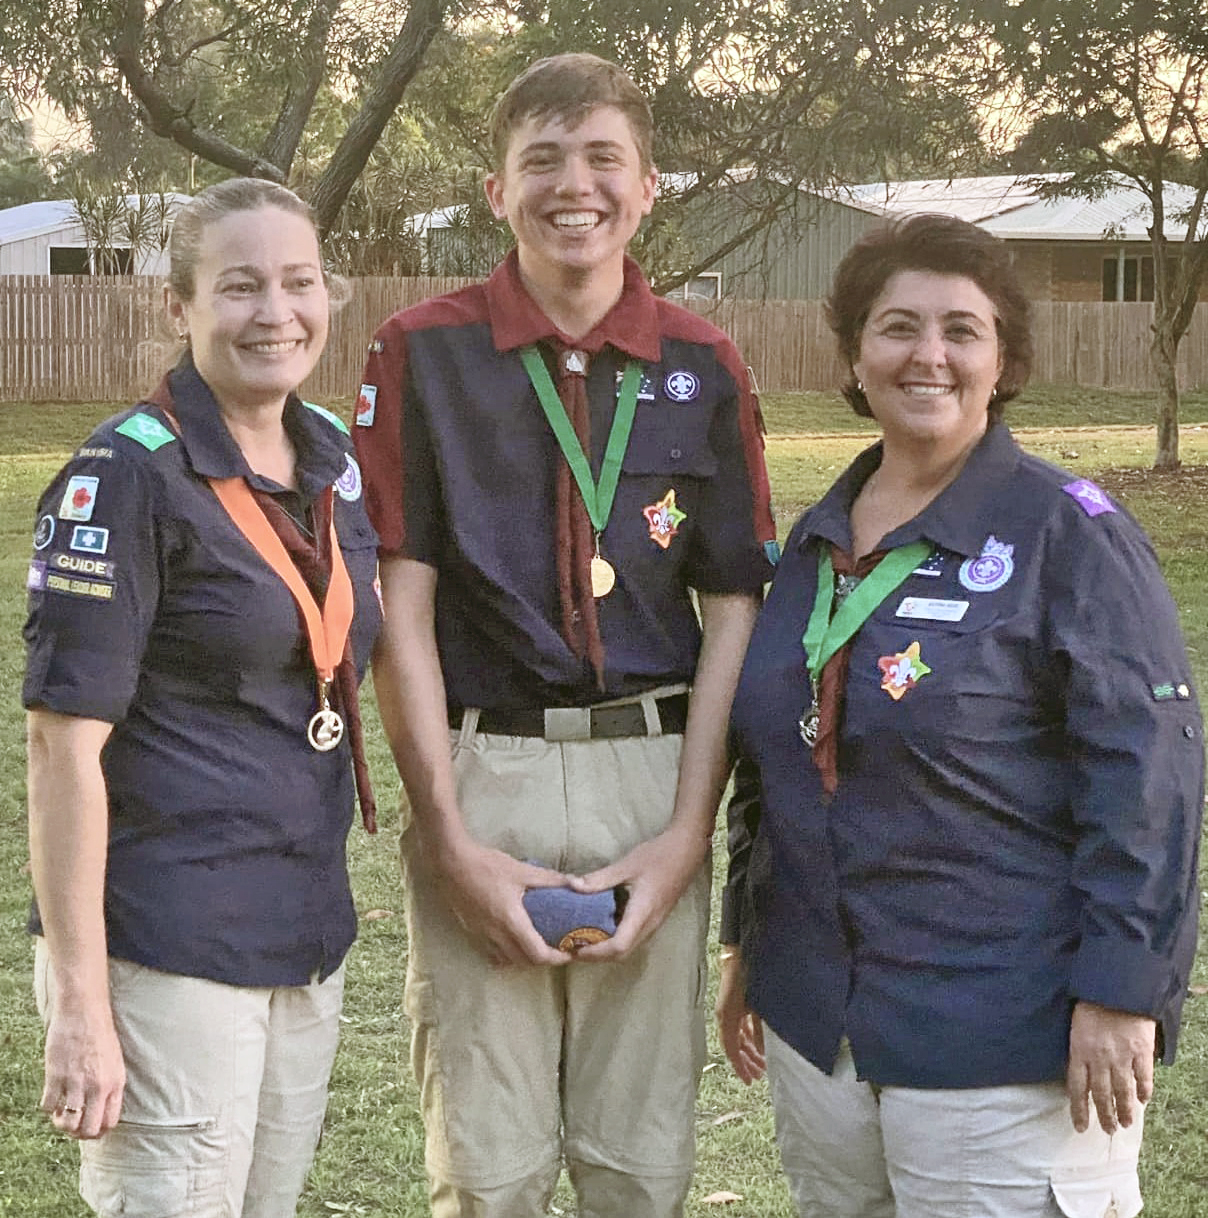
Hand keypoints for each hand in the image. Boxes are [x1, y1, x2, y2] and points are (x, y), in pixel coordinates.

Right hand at [40, 1002, 125, 1139]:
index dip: (98, 1131)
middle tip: (73, 1125)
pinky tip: (52, 1097)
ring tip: (62, 1113)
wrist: (84, 1012)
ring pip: (68, 1124)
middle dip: (79, 1134)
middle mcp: (98, 1087)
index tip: (89, 1126)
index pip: (110, 1122)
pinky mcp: (56, 1076)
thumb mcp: (114, 1062)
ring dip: (62, 1124)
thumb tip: (101, 1110)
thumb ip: (109, 1086)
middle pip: (89, 1130)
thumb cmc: (100, 1035)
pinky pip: (49, 1107)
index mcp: (116, 1083)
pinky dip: (48, 1108)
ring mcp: (76, 1083)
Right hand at [425, 832, 574, 966]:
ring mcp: (481, 936)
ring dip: (525, 959)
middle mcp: (496, 935)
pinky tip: (511, 942)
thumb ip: (551, 879)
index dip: (556, 958)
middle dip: (544, 960)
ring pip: (507, 960)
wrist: (450, 864)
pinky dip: (506, 955)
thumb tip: (577, 883)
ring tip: (537, 945)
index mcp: (511, 922)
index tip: (569, 952)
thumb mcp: (522, 870)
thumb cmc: (487, 865)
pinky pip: (492, 953)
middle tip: (557, 948)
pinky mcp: (471, 932)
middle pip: (525, 962)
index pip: (537, 955)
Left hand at [567, 822, 708, 960]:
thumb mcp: (626, 865)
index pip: (619, 946)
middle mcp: (649, 925)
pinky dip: (614, 939)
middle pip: (621, 954)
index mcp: (642, 913)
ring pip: (627, 948)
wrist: (687, 851)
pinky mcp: (653, 919)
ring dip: (605, 949)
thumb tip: (572, 886)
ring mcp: (653, 924)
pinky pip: (632, 937)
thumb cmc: (659, 856)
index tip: (575, 948)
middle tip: (573, 946)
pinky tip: (600, 926)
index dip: (595, 952)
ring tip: (582, 939)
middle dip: (596, 956)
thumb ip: (600, 879)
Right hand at [716, 947, 764, 1083]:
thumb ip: (760, 1031)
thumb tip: (763, 1052)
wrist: (744, 948)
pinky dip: (749, 1036)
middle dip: (746, 1061)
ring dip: (749, 1050)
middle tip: (759, 1075)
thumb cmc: (750, 976)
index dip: (740, 1067)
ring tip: (762, 1063)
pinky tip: (759, 1043)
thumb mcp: (758, 1007)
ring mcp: (730, 1008)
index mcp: (727, 1017)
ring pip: (738, 1036)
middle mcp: (725, 1015)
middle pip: (734, 1045)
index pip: (731, 1049)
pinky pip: (740, 1025)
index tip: (749, 1081)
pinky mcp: (735, 1001)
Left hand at [1066, 1000, 1155, 1133]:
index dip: (1079, 1109)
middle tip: (1109, 1129)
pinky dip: (1144, 1091)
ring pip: (1123, 1091)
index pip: (1076, 1088)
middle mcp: (1099, 1057)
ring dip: (1125, 1110)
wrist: (1116, 987)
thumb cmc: (1091, 1004)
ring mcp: (1122, 1055)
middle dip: (1105, 1116)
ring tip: (1126, 1123)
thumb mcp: (1076, 1027)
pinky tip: (1143, 1100)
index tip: (1080, 1127)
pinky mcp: (1141, 1051)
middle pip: (1101, 1094)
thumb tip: (1081, 1075)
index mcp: (1079, 1050)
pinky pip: (1144, 1077)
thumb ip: (1079, 1051)